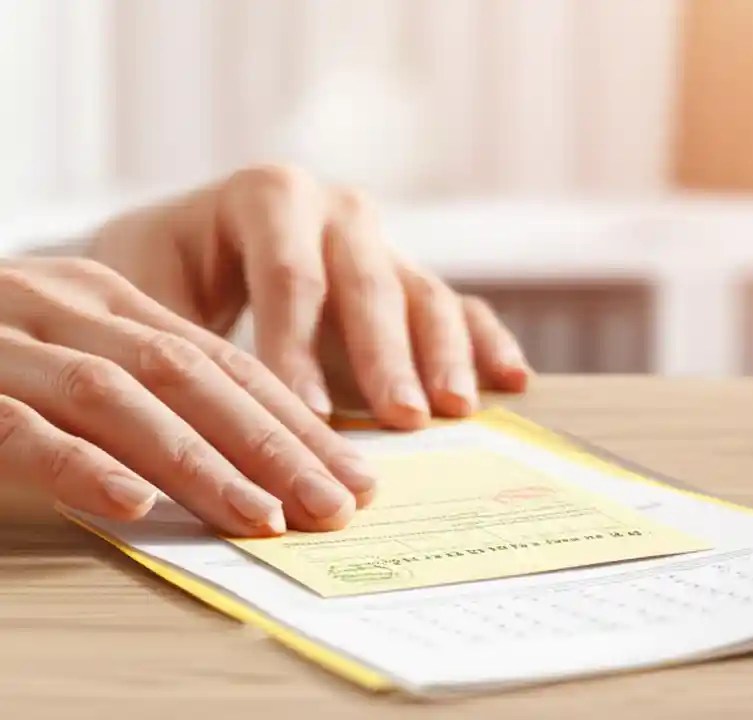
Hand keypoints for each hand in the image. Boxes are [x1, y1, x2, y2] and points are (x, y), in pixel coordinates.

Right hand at [0, 258, 380, 534]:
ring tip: (263, 518)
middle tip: (338, 505)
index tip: (359, 475)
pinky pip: (16, 426)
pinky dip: (76, 464)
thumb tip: (256, 460)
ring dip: (201, 461)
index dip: (297, 420)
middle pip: (193, 377)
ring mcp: (2, 341)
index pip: (225, 363)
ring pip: (121, 398)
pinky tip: (131, 505)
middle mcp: (64, 305)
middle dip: (276, 444)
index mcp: (107, 299)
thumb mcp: (71, 358)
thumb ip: (144, 393)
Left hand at [89, 164, 529, 427]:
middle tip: (401, 418)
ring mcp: (383, 245)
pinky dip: (487, 344)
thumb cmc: (157, 273)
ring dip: (444, 354)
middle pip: (368, 283)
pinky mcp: (411, 283)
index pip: (288, 272)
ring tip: (454, 411)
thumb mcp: (143, 289)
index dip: (298, 344)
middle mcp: (337, 210)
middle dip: (385, 356)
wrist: (184, 250)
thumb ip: (175, 337)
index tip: (307, 414)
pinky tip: (510, 382)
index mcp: (267, 195)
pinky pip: (461, 308)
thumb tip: (210, 415)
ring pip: (424, 294)